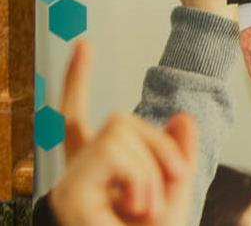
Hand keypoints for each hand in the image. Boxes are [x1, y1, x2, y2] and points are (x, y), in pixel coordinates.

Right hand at [50, 40, 198, 224]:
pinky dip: (128, 161)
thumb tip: (180, 118)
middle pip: (119, 121)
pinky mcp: (70, 196)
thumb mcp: (179, 193)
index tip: (82, 45)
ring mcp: (68, 185)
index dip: (77, 82)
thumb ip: (179, 155)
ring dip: (150, 166)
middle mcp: (75, 173)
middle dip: (157, 148)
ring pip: (119, 132)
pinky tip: (124, 171)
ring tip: (146, 207)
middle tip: (162, 194)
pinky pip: (108, 151)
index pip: (81, 118)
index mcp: (98, 170)